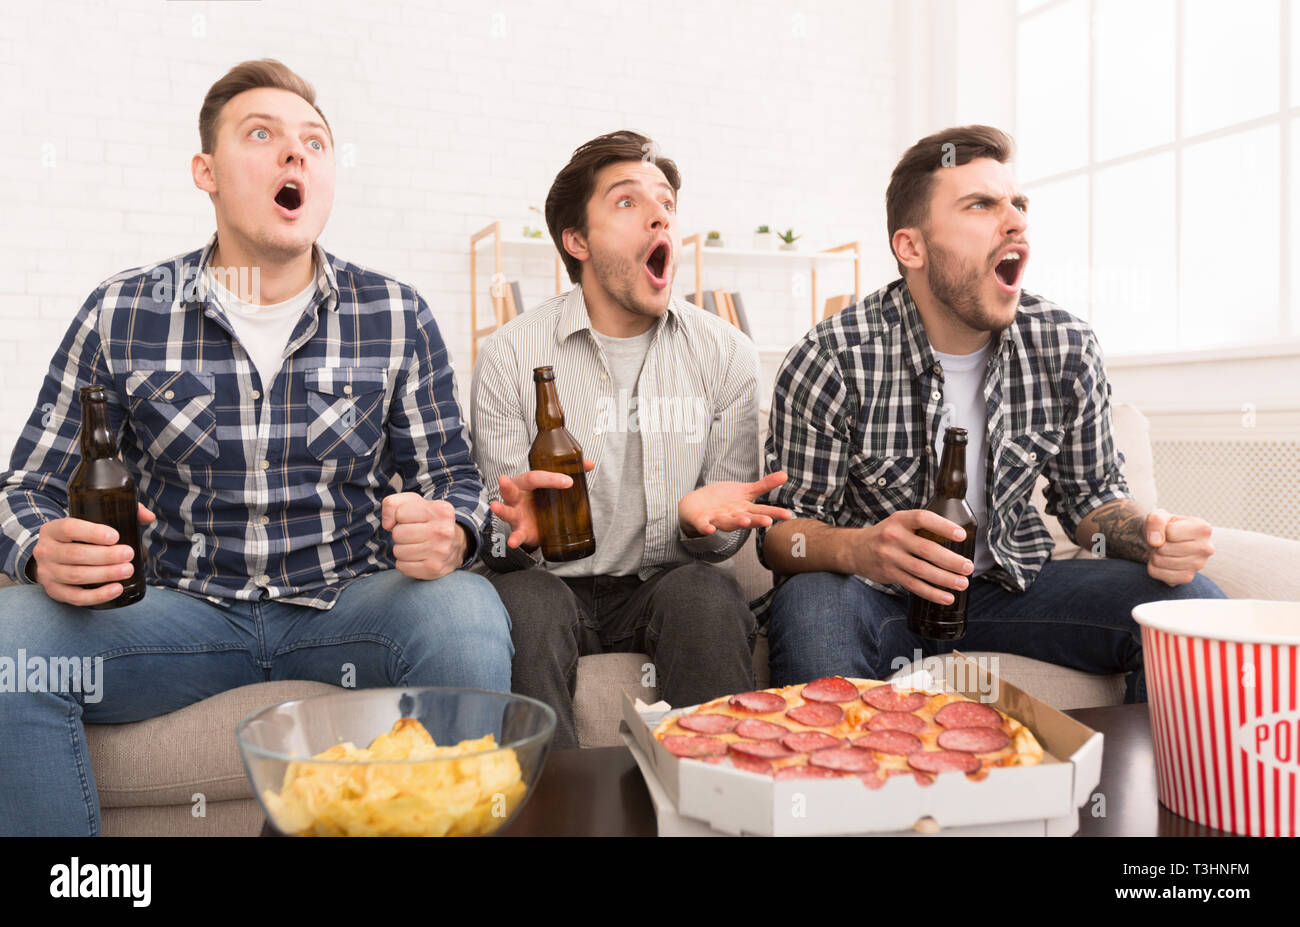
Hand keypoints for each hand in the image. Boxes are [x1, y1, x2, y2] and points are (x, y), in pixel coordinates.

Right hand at [31, 502, 154, 605]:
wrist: (52, 558)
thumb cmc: (78, 537)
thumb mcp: (89, 522)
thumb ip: (121, 514)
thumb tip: (149, 517)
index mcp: (52, 530)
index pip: (69, 528)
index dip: (92, 532)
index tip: (116, 536)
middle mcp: (45, 551)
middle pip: (75, 554)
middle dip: (106, 556)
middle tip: (129, 554)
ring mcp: (48, 573)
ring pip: (76, 575)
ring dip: (105, 574)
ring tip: (127, 570)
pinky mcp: (55, 592)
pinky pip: (76, 597)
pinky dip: (98, 595)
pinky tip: (117, 589)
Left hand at [381, 493, 466, 579]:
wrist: (455, 545)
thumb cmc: (429, 521)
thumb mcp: (413, 503)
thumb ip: (392, 504)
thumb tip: (387, 524)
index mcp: (441, 510)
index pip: (400, 512)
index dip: (400, 517)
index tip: (413, 520)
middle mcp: (443, 530)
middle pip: (398, 533)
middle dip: (401, 534)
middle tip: (414, 534)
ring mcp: (439, 551)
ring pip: (398, 551)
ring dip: (402, 549)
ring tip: (417, 545)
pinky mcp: (433, 569)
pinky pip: (402, 567)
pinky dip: (405, 563)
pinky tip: (417, 558)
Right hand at [489, 460, 595, 550]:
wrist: (536, 521)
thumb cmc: (541, 498)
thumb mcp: (553, 485)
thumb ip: (570, 473)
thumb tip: (590, 464)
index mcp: (526, 483)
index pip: (536, 477)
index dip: (551, 478)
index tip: (569, 481)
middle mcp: (517, 497)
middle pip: (511, 489)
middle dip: (506, 485)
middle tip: (503, 479)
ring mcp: (516, 514)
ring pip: (506, 511)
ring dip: (501, 510)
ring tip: (496, 507)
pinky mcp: (520, 530)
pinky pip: (516, 534)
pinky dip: (514, 539)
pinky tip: (513, 542)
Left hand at [677, 471, 792, 536]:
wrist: (696, 506)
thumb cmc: (723, 500)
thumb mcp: (745, 491)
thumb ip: (764, 486)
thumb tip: (785, 474)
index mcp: (744, 509)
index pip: (762, 511)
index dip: (774, 513)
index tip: (788, 515)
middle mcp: (733, 516)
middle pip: (747, 519)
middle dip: (756, 520)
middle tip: (768, 521)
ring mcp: (717, 519)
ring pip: (728, 523)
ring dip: (736, 523)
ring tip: (745, 521)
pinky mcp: (702, 520)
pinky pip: (704, 525)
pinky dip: (707, 528)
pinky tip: (710, 529)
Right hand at [855, 509, 972, 604]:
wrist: (854, 549)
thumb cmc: (885, 535)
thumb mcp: (899, 523)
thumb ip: (921, 528)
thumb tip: (957, 537)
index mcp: (900, 520)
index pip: (923, 519)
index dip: (943, 526)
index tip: (962, 535)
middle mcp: (893, 537)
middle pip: (926, 550)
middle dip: (951, 560)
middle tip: (968, 567)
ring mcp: (890, 556)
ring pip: (922, 570)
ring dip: (945, 579)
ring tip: (962, 583)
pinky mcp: (889, 574)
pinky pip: (914, 585)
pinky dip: (932, 593)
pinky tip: (946, 597)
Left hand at [1144, 508, 1213, 586]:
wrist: (1165, 540)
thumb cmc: (1164, 526)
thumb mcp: (1158, 516)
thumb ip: (1155, 521)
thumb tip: (1155, 542)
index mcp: (1203, 529)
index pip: (1169, 532)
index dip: (1161, 531)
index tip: (1167, 530)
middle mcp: (1206, 548)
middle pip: (1163, 548)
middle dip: (1156, 544)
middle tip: (1163, 542)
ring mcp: (1199, 565)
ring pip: (1159, 561)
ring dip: (1153, 555)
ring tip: (1163, 551)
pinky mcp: (1188, 577)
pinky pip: (1159, 574)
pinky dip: (1153, 567)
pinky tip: (1163, 562)